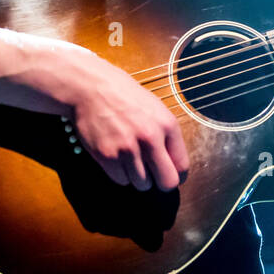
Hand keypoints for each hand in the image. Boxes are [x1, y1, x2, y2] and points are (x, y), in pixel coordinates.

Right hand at [49, 43, 189, 192]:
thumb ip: (166, 135)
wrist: (91, 88)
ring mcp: (128, 149)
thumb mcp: (155, 108)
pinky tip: (116, 157)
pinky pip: (121, 180)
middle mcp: (150, 138)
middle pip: (166, 182)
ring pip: (142, 184)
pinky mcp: (107, 156)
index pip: (182, 166)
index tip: (170, 173)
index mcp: (167, 125)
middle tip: (153, 176)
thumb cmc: (123, 96)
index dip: (177, 174)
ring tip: (130, 160)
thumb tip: (174, 165)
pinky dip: (120, 174)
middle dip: (160, 183)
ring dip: (138, 178)